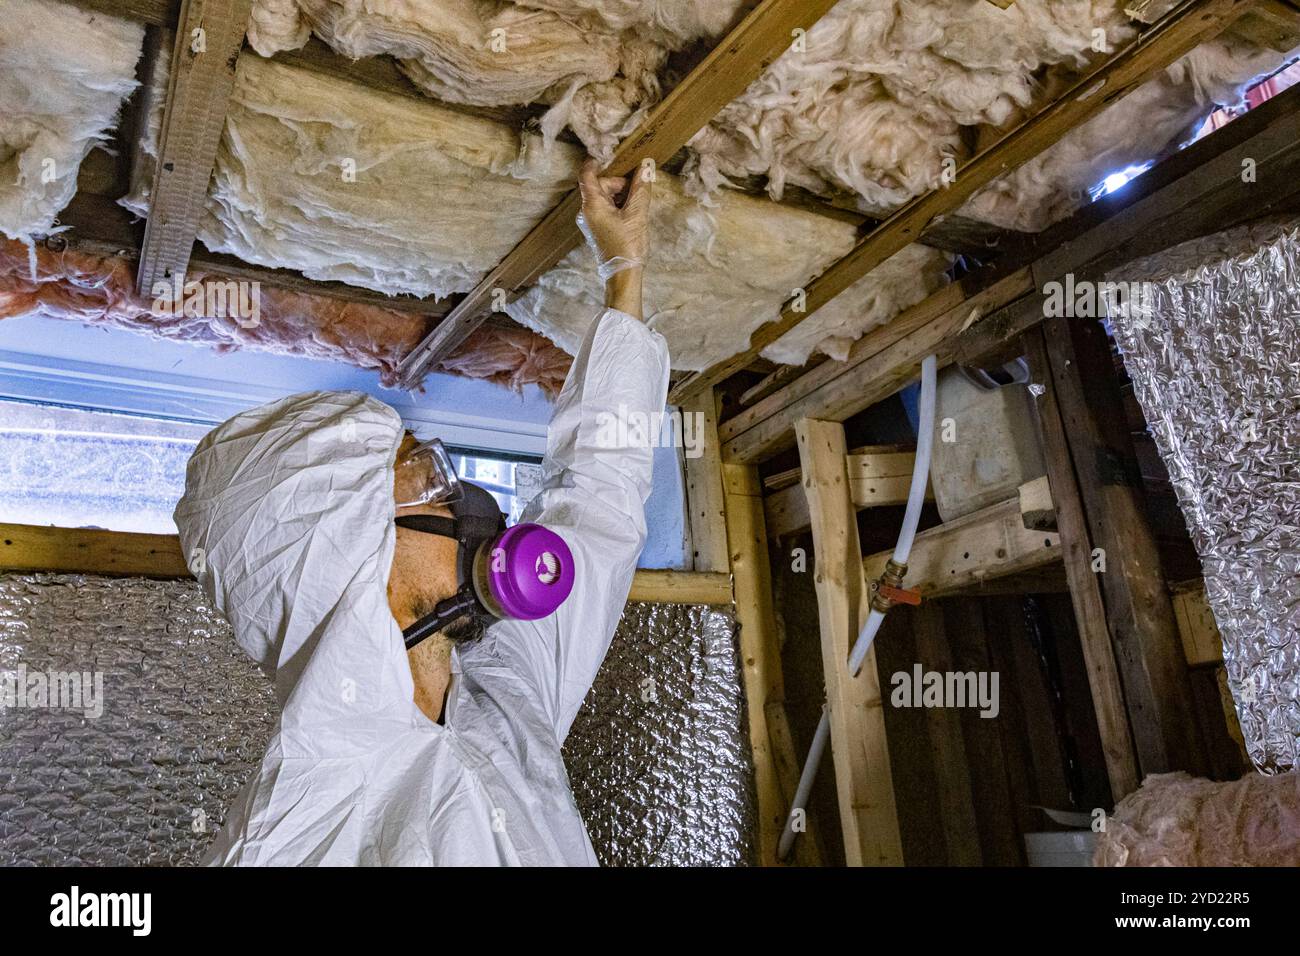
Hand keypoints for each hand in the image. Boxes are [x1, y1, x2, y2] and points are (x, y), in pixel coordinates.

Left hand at [576, 157, 650, 301]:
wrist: (623, 274)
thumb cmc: (628, 244)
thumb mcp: (637, 214)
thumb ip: (641, 188)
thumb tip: (646, 165)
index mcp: (592, 204)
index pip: (586, 174)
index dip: (596, 161)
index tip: (610, 156)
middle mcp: (587, 211)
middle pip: (600, 185)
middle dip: (619, 183)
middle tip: (637, 191)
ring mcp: (591, 220)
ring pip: (605, 197)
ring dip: (621, 196)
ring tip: (636, 207)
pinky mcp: (598, 228)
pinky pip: (606, 208)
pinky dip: (619, 206)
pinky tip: (632, 215)